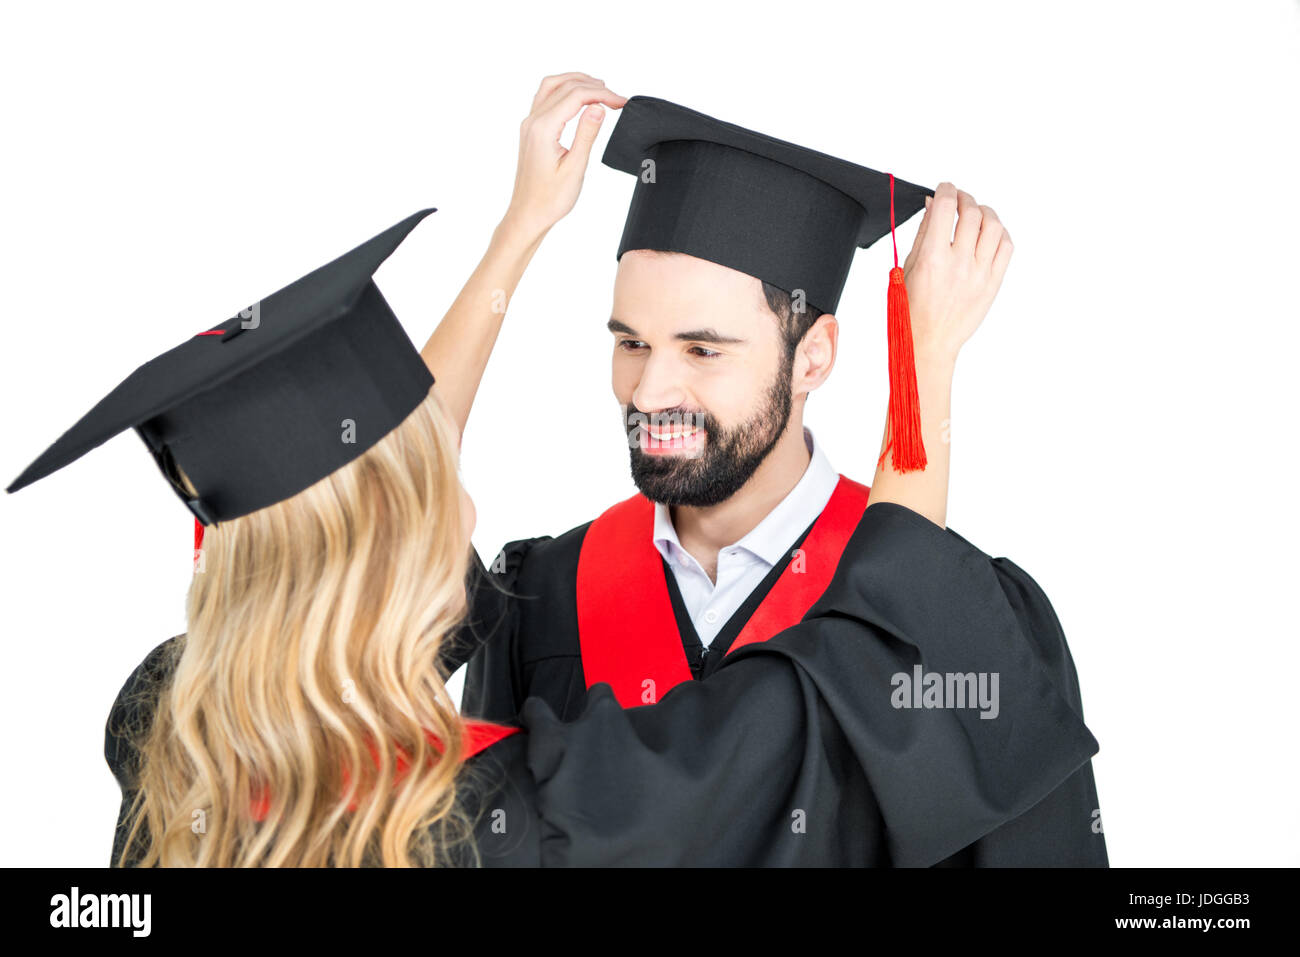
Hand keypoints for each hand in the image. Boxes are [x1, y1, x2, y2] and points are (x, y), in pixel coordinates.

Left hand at [502, 73, 627, 240]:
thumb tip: (597, 107)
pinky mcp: (531, 130)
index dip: (602, 95)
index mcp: (543, 129)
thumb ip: (586, 134)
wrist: (528, 214)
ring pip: (552, 86)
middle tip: (616, 98)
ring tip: (600, 89)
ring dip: (576, 82)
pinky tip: (579, 99)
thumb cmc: (550, 199)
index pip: (576, 96)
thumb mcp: (574, 168)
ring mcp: (529, 124)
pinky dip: (565, 91)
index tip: (622, 102)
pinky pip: (546, 98)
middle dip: (593, 86)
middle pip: (565, 86)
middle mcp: (532, 121)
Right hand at [901, 182, 1012, 362]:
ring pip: (994, 226)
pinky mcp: (993, 283)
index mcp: (932, 258)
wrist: (929, 341)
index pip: (945, 208)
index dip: (946, 190)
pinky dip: (1000, 233)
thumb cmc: (912, 309)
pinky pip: (1007, 247)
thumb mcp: (907, 267)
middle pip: (971, 213)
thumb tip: (933, 205)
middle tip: (959, 198)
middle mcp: (959, 263)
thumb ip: (923, 233)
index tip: (944, 188)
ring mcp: (980, 274)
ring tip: (977, 213)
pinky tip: (990, 233)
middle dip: (964, 198)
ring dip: (985, 212)